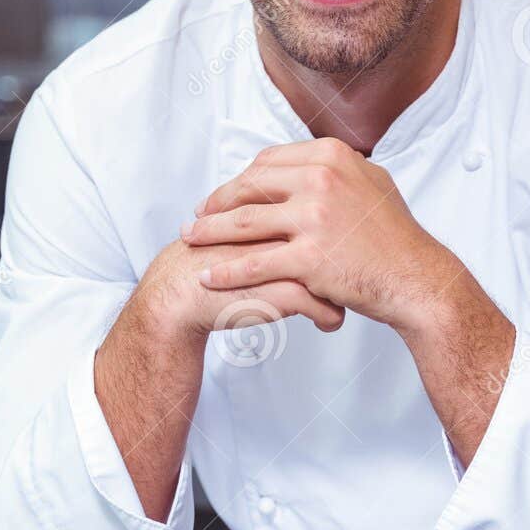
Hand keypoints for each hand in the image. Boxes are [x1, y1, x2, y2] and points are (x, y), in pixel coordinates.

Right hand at [133, 233, 345, 345]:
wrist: (179, 293)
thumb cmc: (209, 262)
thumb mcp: (244, 232)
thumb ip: (273, 223)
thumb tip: (302, 223)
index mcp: (278, 205)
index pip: (327, 213)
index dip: (340, 234)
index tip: (345, 251)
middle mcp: (289, 226)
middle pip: (340, 239)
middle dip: (350, 262)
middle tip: (350, 276)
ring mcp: (291, 257)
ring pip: (339, 274)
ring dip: (344, 292)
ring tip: (342, 302)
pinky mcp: (286, 291)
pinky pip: (325, 306)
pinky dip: (330, 317)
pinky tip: (328, 324)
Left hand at [183, 136, 460, 333]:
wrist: (417, 277)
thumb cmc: (397, 237)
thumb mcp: (372, 182)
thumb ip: (339, 168)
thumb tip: (312, 160)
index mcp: (332, 156)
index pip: (268, 161)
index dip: (240, 178)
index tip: (224, 194)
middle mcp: (322, 179)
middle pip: (250, 187)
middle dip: (217, 202)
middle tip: (197, 216)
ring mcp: (315, 218)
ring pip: (245, 223)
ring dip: (210, 232)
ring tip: (190, 240)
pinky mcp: (310, 257)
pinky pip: (256, 264)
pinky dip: (227, 271)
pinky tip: (208, 276)